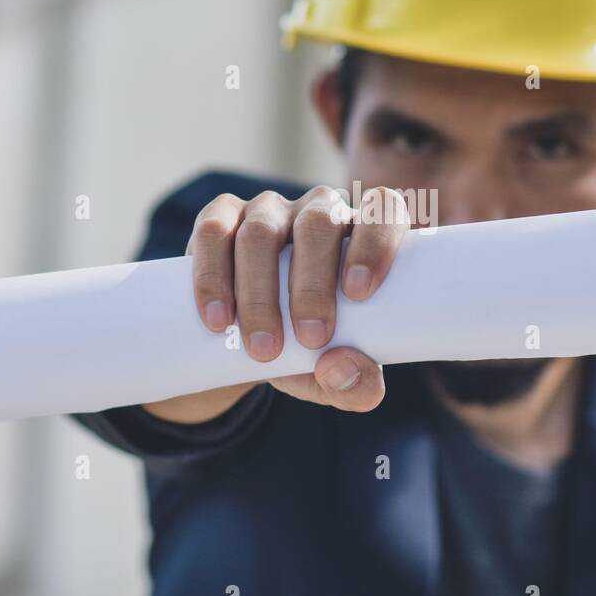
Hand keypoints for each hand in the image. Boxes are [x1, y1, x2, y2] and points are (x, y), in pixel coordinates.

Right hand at [186, 185, 410, 411]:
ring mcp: (268, 211)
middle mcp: (318, 211)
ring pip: (261, 231)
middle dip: (313, 284)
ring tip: (262, 348)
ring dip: (259, 292)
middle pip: (319, 222)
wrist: (244, 347)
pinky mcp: (221, 218)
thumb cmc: (307, 350)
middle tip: (311, 339)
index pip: (382, 210)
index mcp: (361, 234)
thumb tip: (341, 369)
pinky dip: (212, 278)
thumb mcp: (337, 376)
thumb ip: (356, 385)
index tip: (359, 293)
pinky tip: (219, 319)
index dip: (375, 242)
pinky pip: (213, 232)